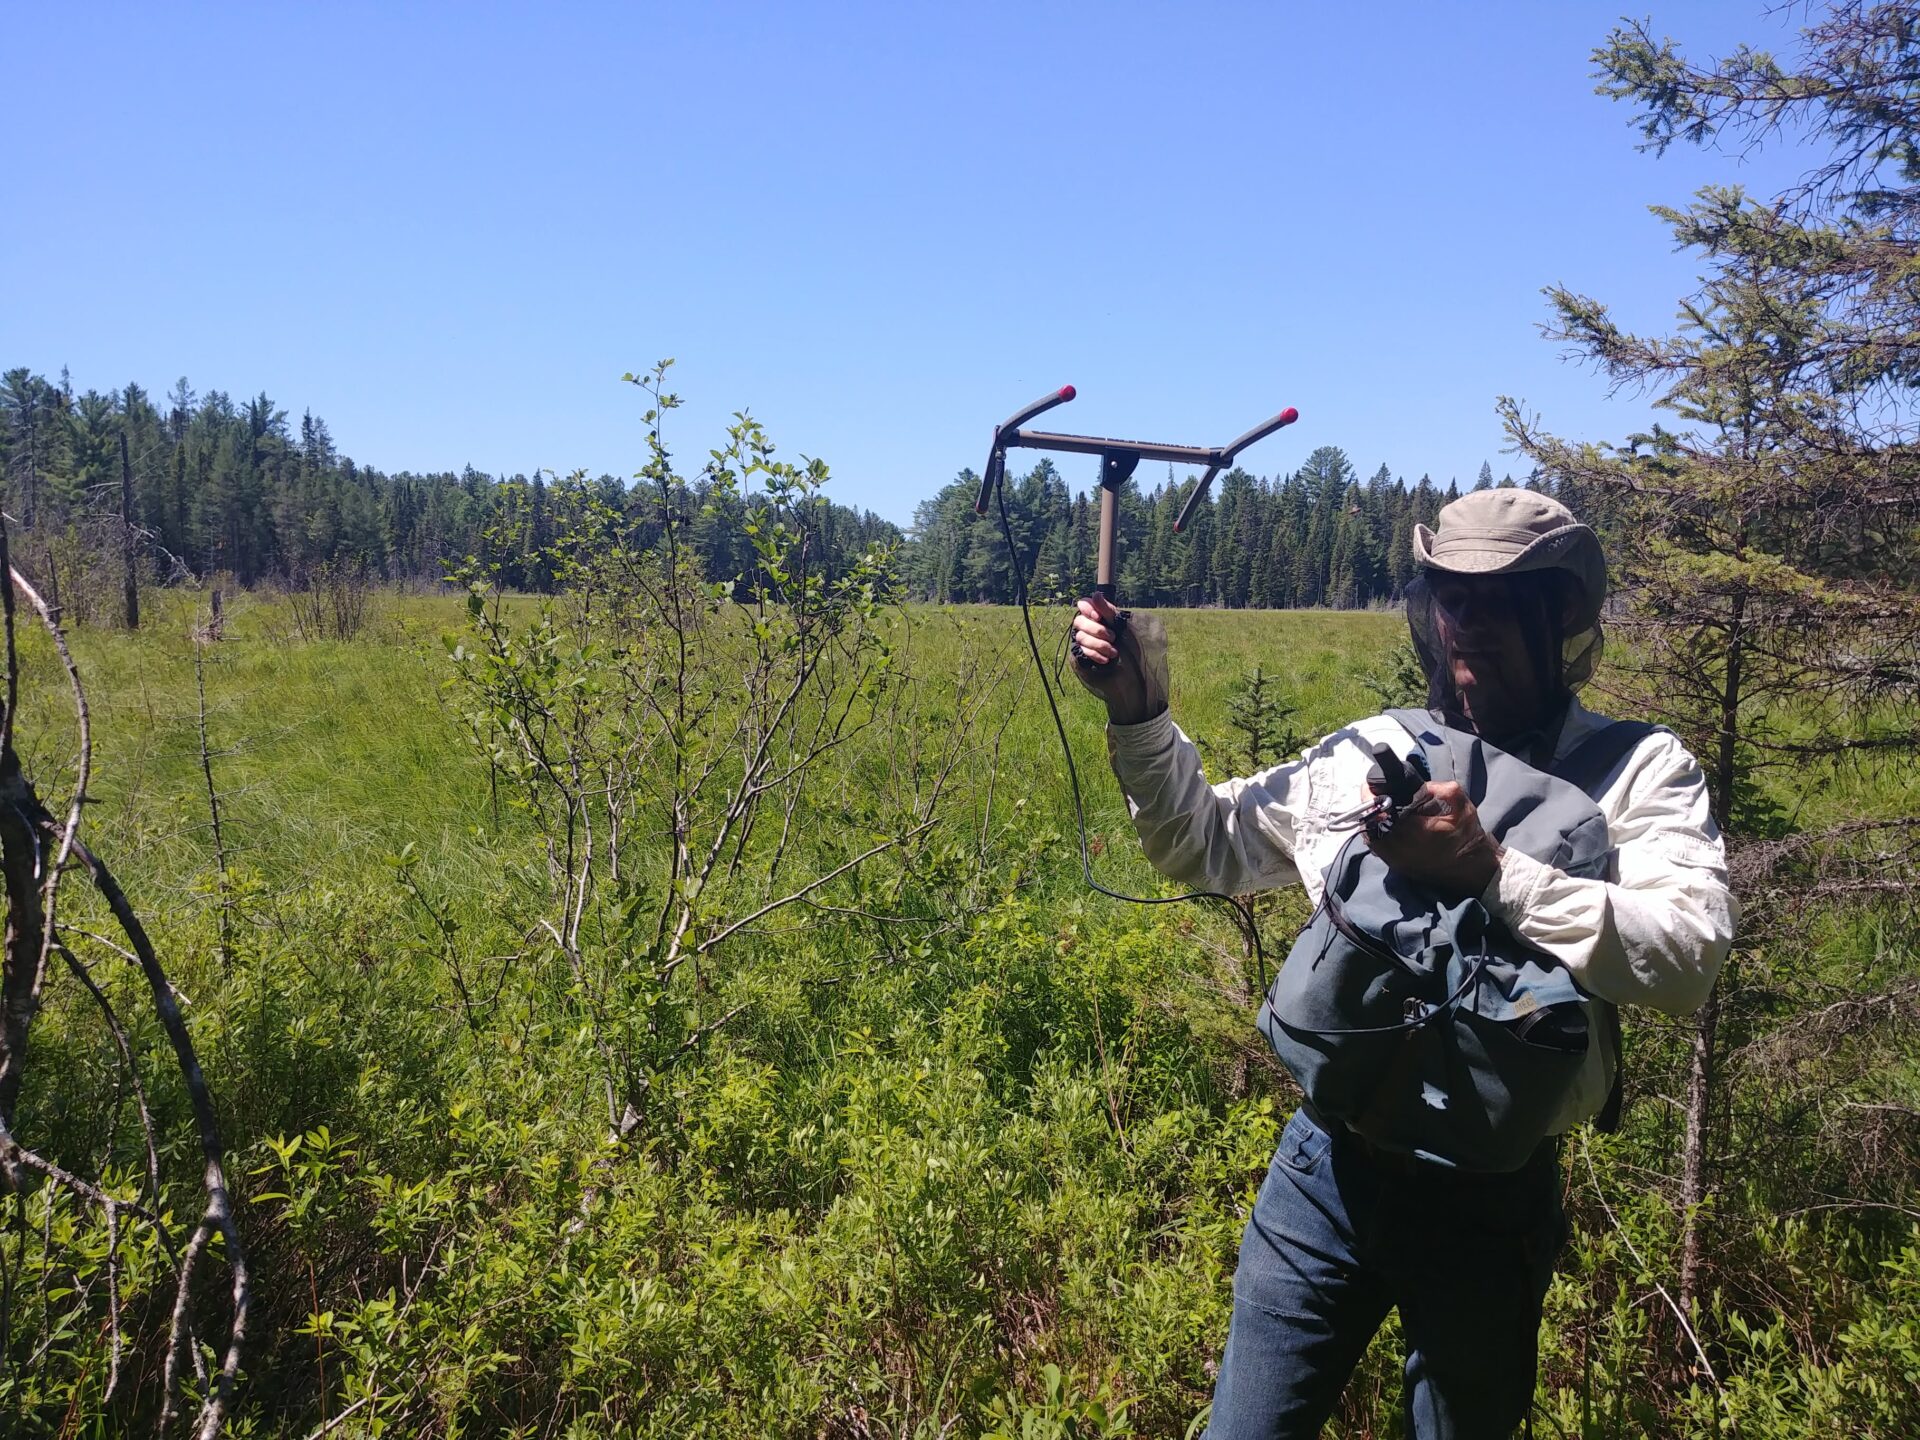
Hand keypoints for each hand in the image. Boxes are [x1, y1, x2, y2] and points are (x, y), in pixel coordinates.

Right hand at [1070, 594, 1160, 724]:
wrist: (1136, 676)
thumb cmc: (1134, 648)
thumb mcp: (1124, 627)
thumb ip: (1109, 611)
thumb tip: (1096, 594)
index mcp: (1100, 616)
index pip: (1084, 605)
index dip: (1088, 609)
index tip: (1100, 616)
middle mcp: (1089, 627)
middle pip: (1080, 621)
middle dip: (1096, 630)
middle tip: (1113, 637)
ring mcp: (1085, 643)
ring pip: (1080, 637)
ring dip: (1098, 644)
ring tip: (1113, 652)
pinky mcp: (1082, 657)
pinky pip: (1081, 652)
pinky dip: (1094, 655)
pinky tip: (1106, 660)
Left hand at [1365, 781, 1503, 899]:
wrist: (1472, 870)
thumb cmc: (1467, 836)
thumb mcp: (1460, 804)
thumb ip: (1437, 788)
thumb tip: (1415, 784)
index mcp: (1411, 830)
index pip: (1378, 809)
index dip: (1372, 793)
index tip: (1373, 784)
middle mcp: (1396, 847)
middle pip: (1369, 820)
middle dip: (1373, 805)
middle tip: (1378, 793)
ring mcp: (1393, 859)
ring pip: (1370, 833)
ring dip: (1374, 819)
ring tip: (1384, 807)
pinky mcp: (1394, 866)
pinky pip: (1377, 844)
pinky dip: (1379, 831)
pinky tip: (1389, 823)